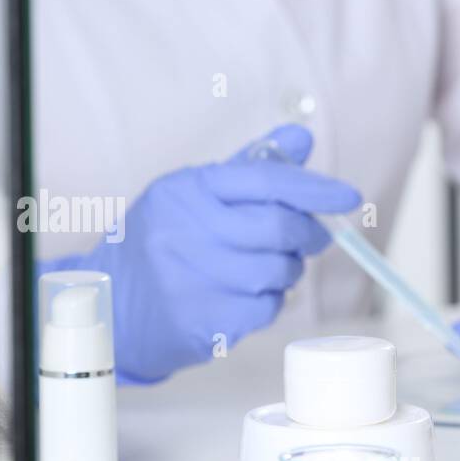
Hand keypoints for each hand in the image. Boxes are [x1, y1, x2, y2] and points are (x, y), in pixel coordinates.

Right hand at [44, 124, 360, 383]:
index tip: (348, 197)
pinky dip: (267, 301)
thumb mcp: (191, 195)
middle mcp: (187, 232)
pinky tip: (243, 296)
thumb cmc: (159, 244)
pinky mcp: (204, 321)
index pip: (265, 181)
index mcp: (187, 191)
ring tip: (263, 269)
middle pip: (280, 228)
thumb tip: (301, 139)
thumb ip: (248, 167)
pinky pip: (266, 307)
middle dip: (309, 234)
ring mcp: (195, 280)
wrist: (111, 307)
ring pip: (279, 271)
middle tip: (312, 238)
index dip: (314, 189)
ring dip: (286, 270)